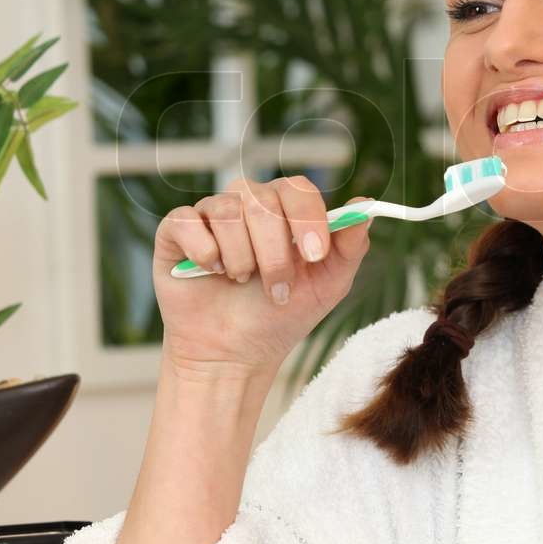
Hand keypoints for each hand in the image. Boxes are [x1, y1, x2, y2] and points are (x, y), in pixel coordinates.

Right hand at [152, 176, 372, 381]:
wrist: (235, 353)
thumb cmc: (283, 314)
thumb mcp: (329, 283)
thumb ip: (350, 244)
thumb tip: (366, 205)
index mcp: (286, 211)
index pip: (298, 189)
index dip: (307, 218)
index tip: (314, 254)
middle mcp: (249, 204)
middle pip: (263, 199)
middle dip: (275, 251)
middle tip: (277, 288)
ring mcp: (211, 215)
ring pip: (227, 212)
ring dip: (241, 257)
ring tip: (241, 282)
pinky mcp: (176, 231)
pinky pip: (186, 221)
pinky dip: (204, 252)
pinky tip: (211, 272)